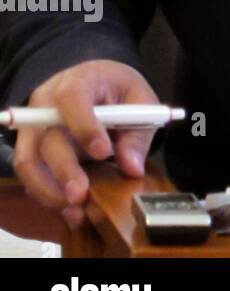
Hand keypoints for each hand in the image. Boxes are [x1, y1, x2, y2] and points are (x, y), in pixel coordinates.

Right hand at [12, 61, 158, 228]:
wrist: (97, 85)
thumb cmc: (118, 90)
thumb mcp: (139, 101)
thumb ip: (137, 133)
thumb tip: (131, 168)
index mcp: (79, 81)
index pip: (72, 98)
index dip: (84, 126)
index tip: (104, 152)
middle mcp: (47, 103)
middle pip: (47, 136)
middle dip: (64, 169)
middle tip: (81, 194)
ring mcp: (35, 126)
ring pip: (29, 160)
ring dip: (48, 189)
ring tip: (74, 209)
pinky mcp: (32, 148)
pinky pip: (31, 174)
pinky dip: (46, 194)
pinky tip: (68, 210)